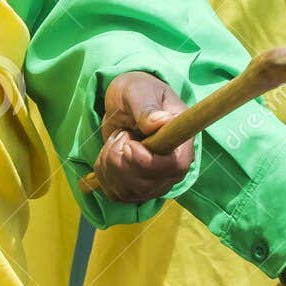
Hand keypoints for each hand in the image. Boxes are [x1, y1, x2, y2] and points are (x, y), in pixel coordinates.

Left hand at [94, 72, 193, 202]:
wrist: (126, 105)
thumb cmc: (139, 93)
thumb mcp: (140, 92)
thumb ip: (147, 108)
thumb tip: (160, 122)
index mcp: (182, 144)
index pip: (174, 167)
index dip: (148, 162)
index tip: (130, 144)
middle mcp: (172, 170)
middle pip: (146, 185)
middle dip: (121, 160)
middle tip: (121, 134)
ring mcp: (154, 184)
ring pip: (127, 191)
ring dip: (110, 163)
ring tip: (117, 139)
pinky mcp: (135, 190)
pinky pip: (115, 194)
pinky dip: (104, 173)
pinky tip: (110, 154)